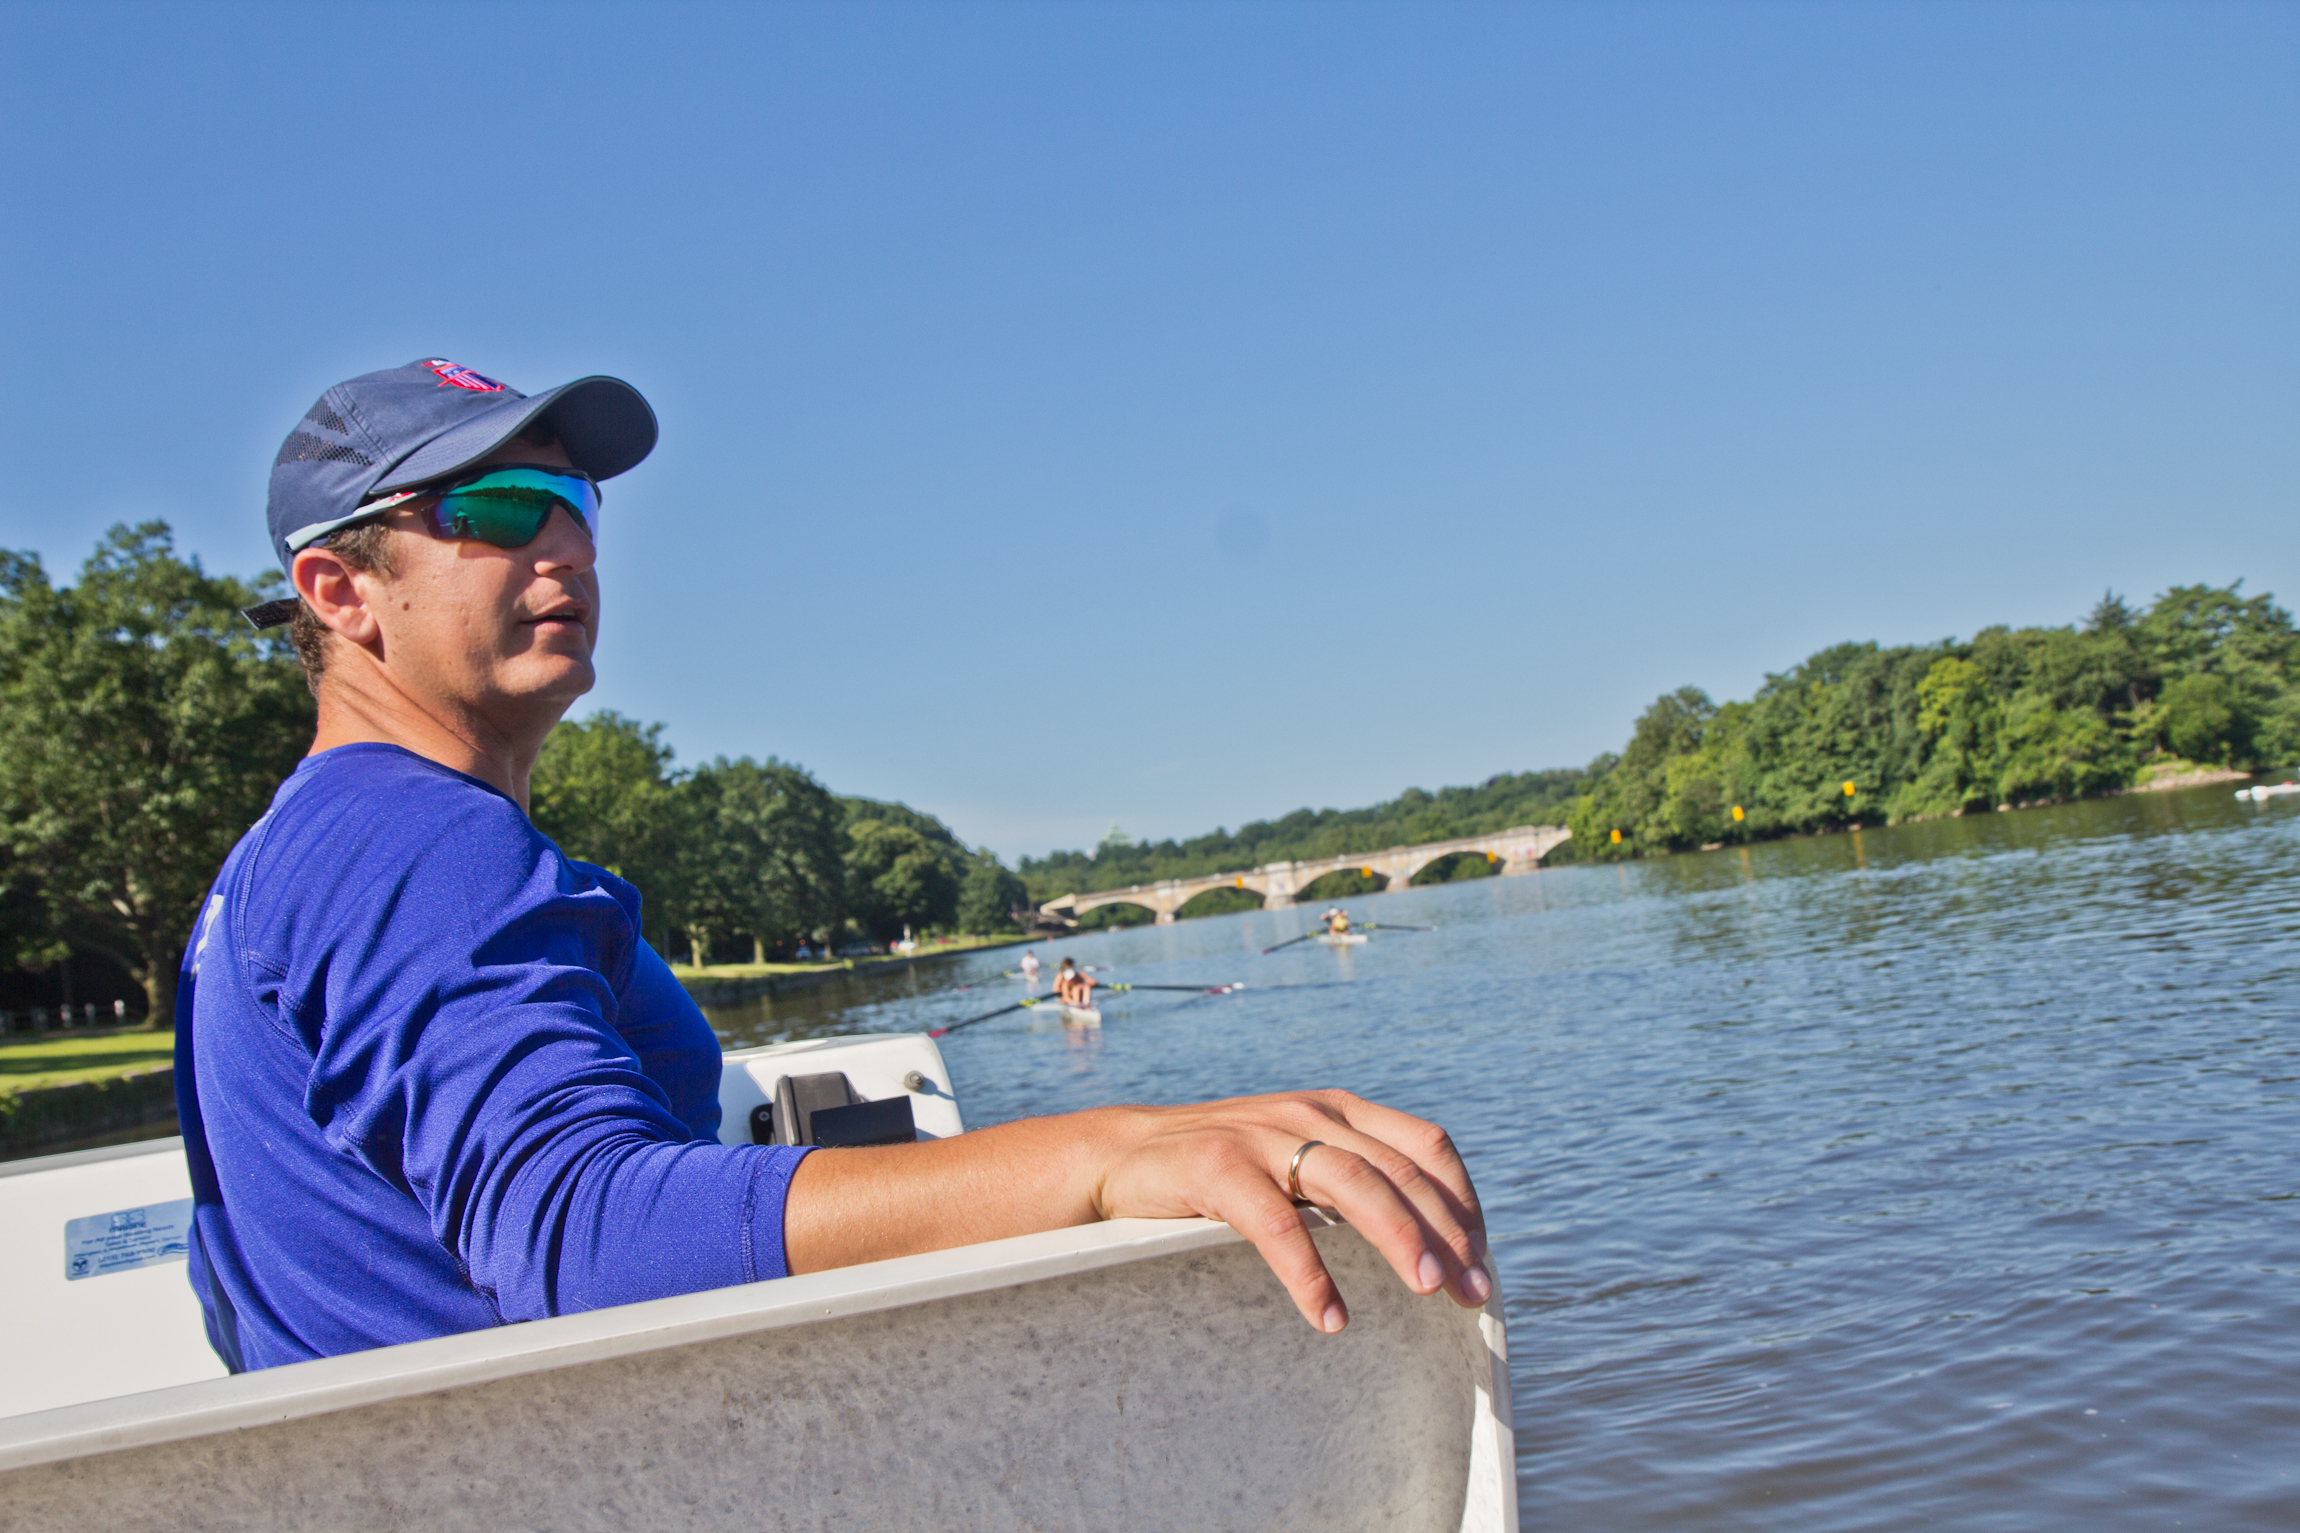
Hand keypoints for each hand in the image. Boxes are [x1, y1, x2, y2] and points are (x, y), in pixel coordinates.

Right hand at [1087, 1089, 1490, 1332]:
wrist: (1121, 1153)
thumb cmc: (1219, 1168)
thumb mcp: (1293, 1155)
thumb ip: (1348, 1174)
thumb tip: (1425, 1237)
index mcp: (1337, 1109)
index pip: (1426, 1144)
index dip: (1462, 1200)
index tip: (1481, 1258)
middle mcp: (1309, 1114)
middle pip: (1400, 1170)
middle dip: (1446, 1233)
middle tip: (1471, 1293)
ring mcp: (1263, 1136)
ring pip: (1354, 1184)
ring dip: (1399, 1239)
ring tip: (1425, 1291)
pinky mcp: (1218, 1167)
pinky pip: (1277, 1224)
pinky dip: (1310, 1272)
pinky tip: (1330, 1315)